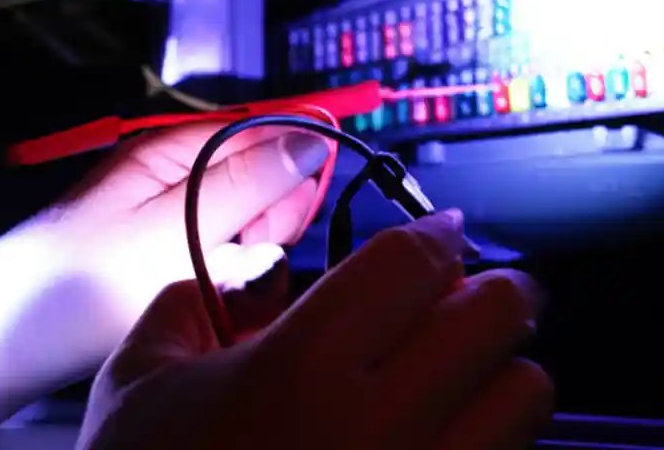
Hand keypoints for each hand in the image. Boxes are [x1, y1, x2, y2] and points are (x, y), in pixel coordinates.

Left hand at [21, 123, 330, 371]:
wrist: (8, 337)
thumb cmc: (86, 278)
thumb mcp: (175, 227)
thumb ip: (248, 183)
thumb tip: (311, 136)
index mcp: (175, 148)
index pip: (264, 132)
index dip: (292, 170)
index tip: (283, 220)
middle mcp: (174, 170)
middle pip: (260, 177)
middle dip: (267, 219)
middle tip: (235, 260)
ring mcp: (167, 211)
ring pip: (244, 220)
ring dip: (244, 253)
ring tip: (209, 284)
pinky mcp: (161, 251)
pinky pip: (216, 249)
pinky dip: (220, 273)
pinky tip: (199, 295)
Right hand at [78, 210, 554, 449]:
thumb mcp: (138, 385)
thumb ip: (197, 303)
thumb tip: (264, 276)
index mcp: (301, 368)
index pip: (411, 263)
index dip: (434, 235)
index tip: (438, 236)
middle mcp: (377, 426)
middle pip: (496, 315)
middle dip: (492, 290)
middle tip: (467, 296)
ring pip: (525, 394)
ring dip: (501, 370)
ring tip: (463, 376)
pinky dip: (492, 439)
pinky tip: (447, 438)